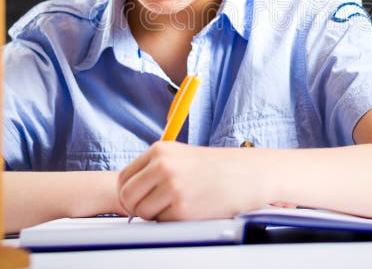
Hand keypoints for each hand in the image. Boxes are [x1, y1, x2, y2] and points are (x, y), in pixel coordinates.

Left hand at [117, 141, 258, 220]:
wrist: (247, 174)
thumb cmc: (216, 168)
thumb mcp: (180, 156)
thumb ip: (155, 168)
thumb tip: (129, 192)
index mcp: (160, 150)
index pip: (124, 177)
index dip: (128, 192)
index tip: (139, 198)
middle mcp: (163, 166)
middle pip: (127, 196)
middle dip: (136, 207)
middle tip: (154, 208)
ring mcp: (172, 187)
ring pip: (142, 212)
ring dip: (154, 214)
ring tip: (176, 206)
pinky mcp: (182, 208)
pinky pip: (161, 222)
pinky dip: (172, 220)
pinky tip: (190, 209)